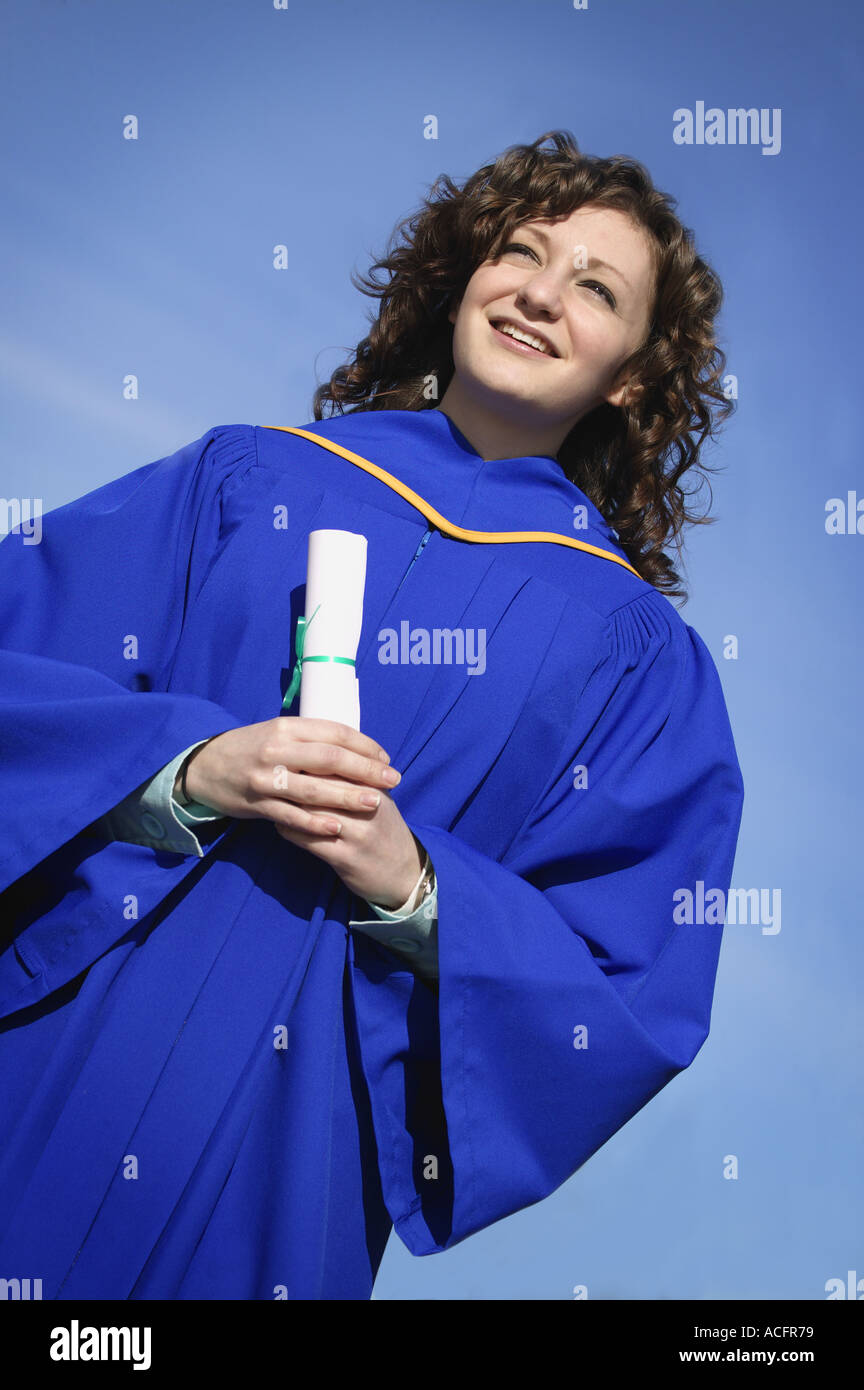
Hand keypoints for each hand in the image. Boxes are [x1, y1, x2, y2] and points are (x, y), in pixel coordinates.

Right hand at [180, 717, 422, 907]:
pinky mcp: (257, 803)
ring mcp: (266, 778)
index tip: (385, 759)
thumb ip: (311, 739)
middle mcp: (277, 749)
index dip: (364, 746)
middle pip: (330, 758)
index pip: (335, 733)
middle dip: (366, 770)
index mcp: (287, 727)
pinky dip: (314, 822)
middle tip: (393, 780)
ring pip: (313, 788)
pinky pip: (290, 815)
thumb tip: (354, 748)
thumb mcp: (278, 733)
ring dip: (347, 796)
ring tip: (374, 803)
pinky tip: (337, 827)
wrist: (205, 766)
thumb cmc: (251, 748)